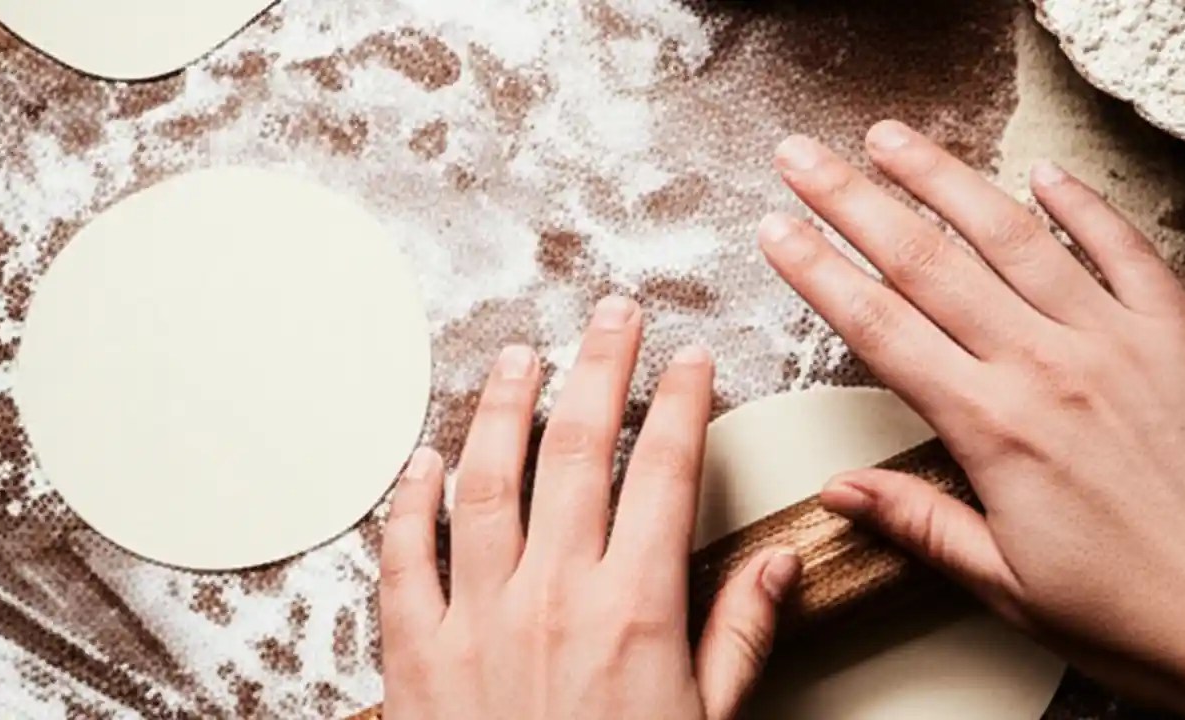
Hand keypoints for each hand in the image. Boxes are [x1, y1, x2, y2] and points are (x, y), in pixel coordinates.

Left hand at [377, 297, 802, 719]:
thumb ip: (742, 637)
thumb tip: (780, 563)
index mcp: (635, 610)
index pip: (666, 472)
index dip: (681, 403)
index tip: (690, 363)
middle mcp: (554, 596)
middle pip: (578, 449)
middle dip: (600, 368)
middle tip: (613, 317)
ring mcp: (477, 618)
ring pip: (487, 480)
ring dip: (506, 407)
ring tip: (522, 356)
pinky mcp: (415, 652)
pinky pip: (404, 556)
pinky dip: (411, 500)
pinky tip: (425, 460)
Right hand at [758, 122, 1184, 717]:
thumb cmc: (1135, 614)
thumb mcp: (1007, 586)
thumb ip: (919, 522)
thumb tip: (838, 489)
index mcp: (994, 429)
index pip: (879, 328)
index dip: (817, 272)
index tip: (777, 231)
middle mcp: (1048, 366)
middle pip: (926, 262)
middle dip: (851, 200)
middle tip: (803, 158)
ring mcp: (1117, 339)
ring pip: (1013, 235)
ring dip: (942, 178)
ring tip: (892, 138)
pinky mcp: (1180, 333)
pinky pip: (1124, 248)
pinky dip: (1082, 205)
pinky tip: (1043, 174)